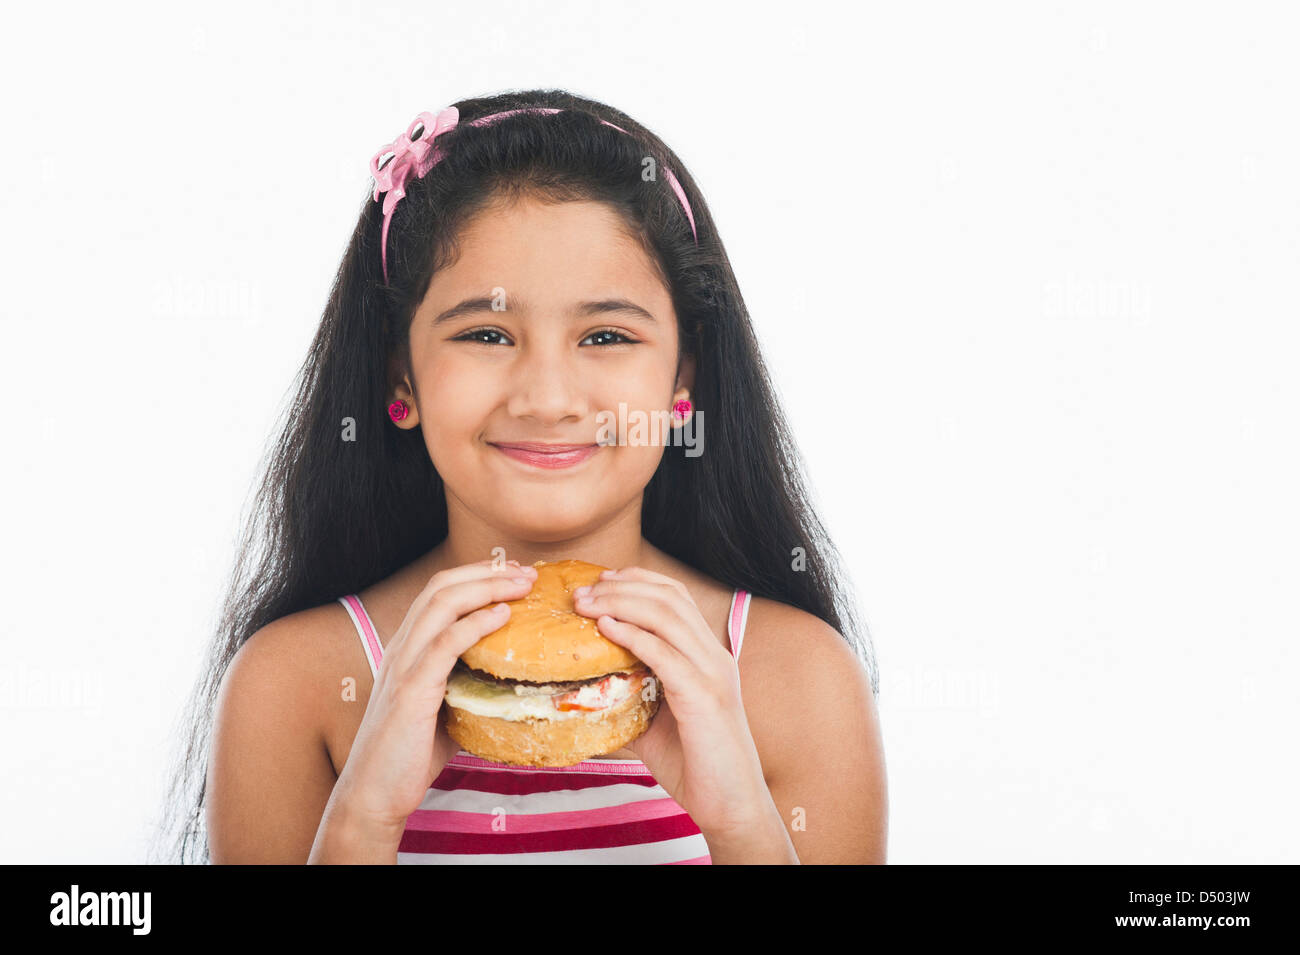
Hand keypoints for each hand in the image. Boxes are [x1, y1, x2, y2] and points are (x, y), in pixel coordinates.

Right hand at [334, 558, 536, 831]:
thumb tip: (512, 687)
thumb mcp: (444, 711)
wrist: (374, 794)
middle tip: (526, 572)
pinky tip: (502, 615)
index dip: (476, 575)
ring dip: (487, 587)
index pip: (438, 592)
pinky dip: (476, 623)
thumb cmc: (409, 757)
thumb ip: (467, 689)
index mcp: (406, 649)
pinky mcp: (411, 690)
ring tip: (522, 584)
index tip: (513, 574)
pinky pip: (444, 644)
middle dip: (487, 572)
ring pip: (442, 604)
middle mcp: (401, 648)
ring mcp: (403, 666)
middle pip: (441, 587)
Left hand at [572, 567, 773, 838]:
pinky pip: (665, 654)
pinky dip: (632, 635)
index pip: (676, 596)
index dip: (637, 580)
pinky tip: (606, 630)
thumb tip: (578, 691)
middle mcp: (714, 655)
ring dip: (621, 603)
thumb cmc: (695, 765)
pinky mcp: (704, 697)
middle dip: (621, 586)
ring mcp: (712, 673)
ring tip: (586, 605)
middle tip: (582, 592)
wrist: (731, 805)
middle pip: (668, 597)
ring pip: (667, 616)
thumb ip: (626, 698)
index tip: (600, 582)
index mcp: (707, 655)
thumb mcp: (652, 722)